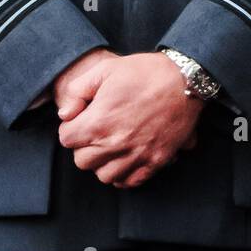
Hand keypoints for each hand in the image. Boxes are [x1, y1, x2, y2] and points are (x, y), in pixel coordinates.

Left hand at [57, 52, 203, 188]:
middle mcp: (115, 144)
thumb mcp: (105, 69)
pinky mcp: (155, 161)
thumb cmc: (144, 72)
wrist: (185, 80)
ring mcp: (137, 155)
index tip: (81, 119)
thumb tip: (65, 114)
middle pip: (82, 161)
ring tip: (110, 145)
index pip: (66, 139)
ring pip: (104, 176)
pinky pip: (129, 182)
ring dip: (102, 162)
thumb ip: (78, 91)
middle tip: (95, 131)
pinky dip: (123, 174)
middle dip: (84, 146)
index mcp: (99, 121)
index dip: (70, 127)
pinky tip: (125, 157)